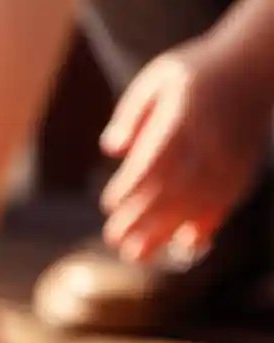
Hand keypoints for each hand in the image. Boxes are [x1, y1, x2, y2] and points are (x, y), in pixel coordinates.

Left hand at [100, 35, 273, 263]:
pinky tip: (186, 244)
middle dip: (143, 218)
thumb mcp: (157, 79)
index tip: (109, 205)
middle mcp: (211, 141)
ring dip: (166, 231)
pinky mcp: (244, 167)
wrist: (255, 65)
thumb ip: (132, 114)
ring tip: (137, 255)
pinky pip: (227, 201)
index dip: (133, 185)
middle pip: (175, 187)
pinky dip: (208, 223)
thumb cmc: (194, 73)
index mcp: (185, 116)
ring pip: (198, 201)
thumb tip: (111, 149)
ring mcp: (231, 157)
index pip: (157, 158)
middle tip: (114, 240)